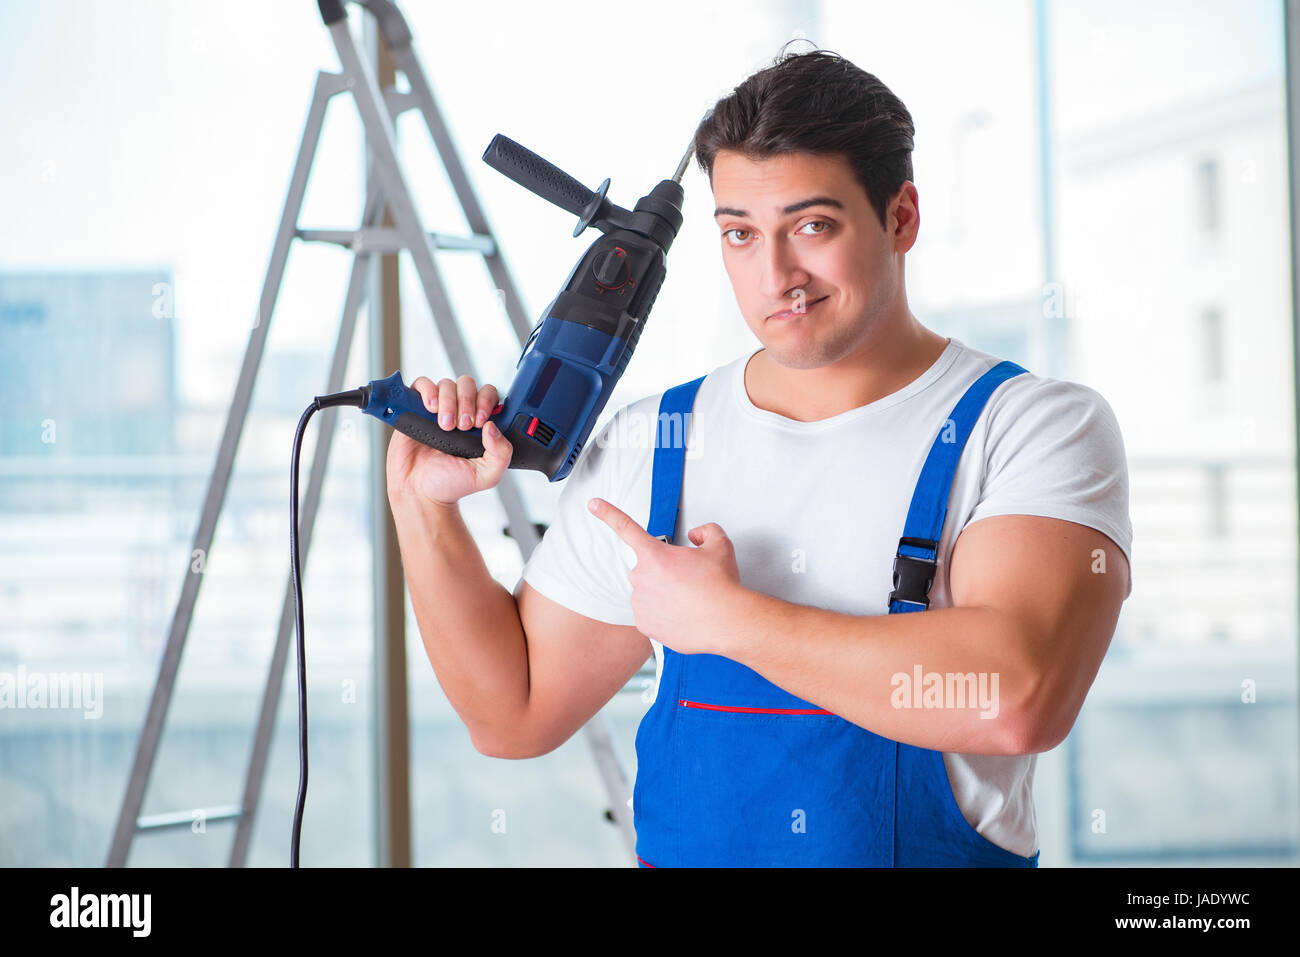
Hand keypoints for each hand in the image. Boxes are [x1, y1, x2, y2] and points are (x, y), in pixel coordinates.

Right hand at [386, 374, 512, 508]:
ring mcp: (437, 409)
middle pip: (467, 384)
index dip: (486, 401)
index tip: (481, 421)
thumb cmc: (451, 483)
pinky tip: (430, 409)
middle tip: (462, 426)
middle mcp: (459, 411)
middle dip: (467, 401)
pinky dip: (428, 391)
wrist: (420, 492)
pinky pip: (422, 384)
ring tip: (445, 425)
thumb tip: (493, 426)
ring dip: (448, 401)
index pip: (488, 394)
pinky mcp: (415, 408)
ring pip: (447, 384)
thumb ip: (501, 454)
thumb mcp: (486, 475)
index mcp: (479, 423)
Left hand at [586, 497, 742, 654]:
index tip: (593, 504)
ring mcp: (640, 603)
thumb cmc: (721, 585)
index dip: (608, 513)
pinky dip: (663, 614)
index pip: (627, 527)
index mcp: (655, 555)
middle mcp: (641, 577)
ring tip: (689, 601)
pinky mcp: (644, 625)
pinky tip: (682, 616)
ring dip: (663, 593)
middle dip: (665, 571)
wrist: (726, 622)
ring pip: (648, 592)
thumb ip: (705, 530)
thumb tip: (694, 536)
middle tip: (689, 581)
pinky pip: (649, 614)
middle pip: (648, 567)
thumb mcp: (720, 544)